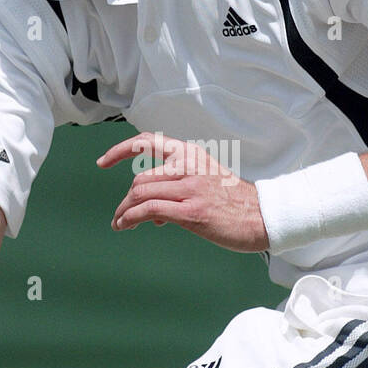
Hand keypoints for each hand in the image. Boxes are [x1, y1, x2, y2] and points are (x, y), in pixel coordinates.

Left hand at [97, 133, 269, 252]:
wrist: (263, 216)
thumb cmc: (236, 202)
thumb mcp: (207, 179)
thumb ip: (179, 186)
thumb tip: (153, 211)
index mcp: (191, 154)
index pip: (148, 141)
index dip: (120, 150)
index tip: (104, 161)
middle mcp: (188, 166)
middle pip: (140, 178)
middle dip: (125, 199)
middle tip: (121, 214)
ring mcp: (189, 188)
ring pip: (140, 193)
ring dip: (124, 211)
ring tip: (120, 223)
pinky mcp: (191, 211)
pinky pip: (149, 210)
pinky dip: (130, 218)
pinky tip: (125, 225)